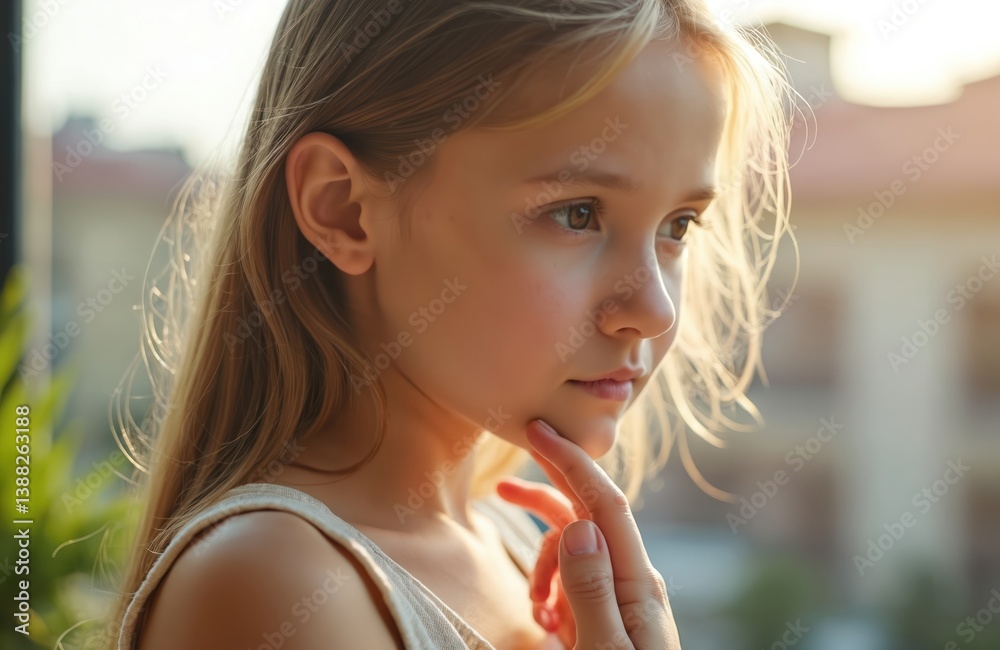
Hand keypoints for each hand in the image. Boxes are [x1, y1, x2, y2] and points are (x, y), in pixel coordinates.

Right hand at [497, 419, 680, 649]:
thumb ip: (592, 593)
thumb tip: (582, 526)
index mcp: (636, 582)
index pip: (604, 503)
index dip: (570, 461)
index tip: (538, 431)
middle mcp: (631, 578)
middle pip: (585, 516)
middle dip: (544, 497)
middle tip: (499, 489)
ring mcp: (619, 594)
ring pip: (571, 551)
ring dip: (540, 568)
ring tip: (531, 613)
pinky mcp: (606, 611)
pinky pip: (571, 581)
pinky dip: (548, 589)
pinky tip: (540, 624)